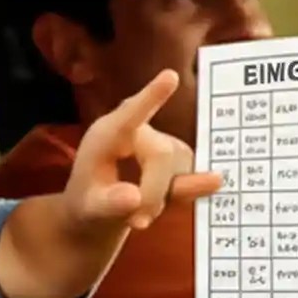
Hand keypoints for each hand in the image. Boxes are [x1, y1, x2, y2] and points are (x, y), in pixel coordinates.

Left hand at [66, 69, 221, 233]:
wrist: (97, 211)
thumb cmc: (86, 202)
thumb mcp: (87, 209)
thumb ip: (107, 203)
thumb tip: (134, 198)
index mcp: (107, 135)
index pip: (130, 113)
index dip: (151, 95)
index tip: (170, 76)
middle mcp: (137, 132)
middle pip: (163, 155)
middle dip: (154, 192)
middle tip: (137, 222)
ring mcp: (160, 144)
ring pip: (181, 166)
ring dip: (164, 197)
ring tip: (139, 216)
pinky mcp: (177, 161)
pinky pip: (193, 174)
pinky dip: (192, 188)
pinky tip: (211, 184)